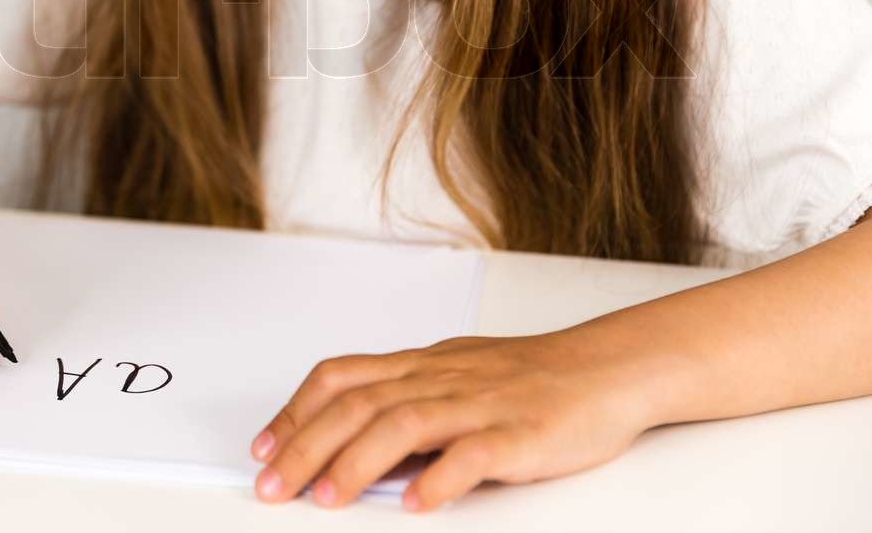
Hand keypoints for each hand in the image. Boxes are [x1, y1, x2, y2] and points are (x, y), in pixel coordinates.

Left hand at [250, 330, 663, 511]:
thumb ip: (406, 401)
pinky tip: (416, 505)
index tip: (263, 447)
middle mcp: (441, 379)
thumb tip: (351, 440)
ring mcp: (480, 405)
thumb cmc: (529, 377)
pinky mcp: (520, 435)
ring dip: (356, 464)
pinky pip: (472, 456)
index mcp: (421, 366)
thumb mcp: (455, 376)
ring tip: (326, 499)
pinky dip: (439, 479)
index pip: (341, 378)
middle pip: (358, 405)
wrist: (607, 368)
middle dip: (306, 446)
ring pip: (403, 424)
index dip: (296, 411)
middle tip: (273, 485)